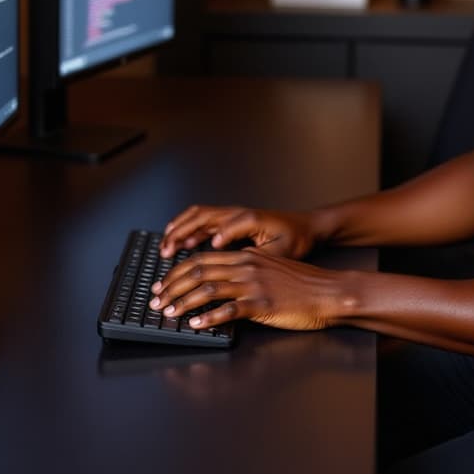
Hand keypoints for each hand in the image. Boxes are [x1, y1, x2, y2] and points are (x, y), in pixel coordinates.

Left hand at [149, 248, 353, 331]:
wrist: (328, 292)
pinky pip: (229, 310)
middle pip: (198, 271)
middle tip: (156, 300)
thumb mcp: (272, 268)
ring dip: (183, 302)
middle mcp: (247, 266)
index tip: (163, 284)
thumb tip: (224, 280)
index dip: (178, 272)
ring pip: (208, 289)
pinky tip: (196, 325)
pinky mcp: (262, 304)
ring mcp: (253, 285)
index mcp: (247, 257)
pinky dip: (209, 318)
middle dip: (172, 287)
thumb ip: (248, 270)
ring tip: (168, 313)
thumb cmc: (303, 284)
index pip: (202, 259)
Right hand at [159, 205, 315, 258]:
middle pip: (202, 217)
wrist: (307, 226)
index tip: (192, 251)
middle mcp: (238, 213)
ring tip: (165, 245)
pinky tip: (179, 242)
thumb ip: (260, 255)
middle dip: (181, 232)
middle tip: (165, 250)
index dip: (205, 238)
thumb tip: (236, 259)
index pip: (222, 226)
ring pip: (199, 216)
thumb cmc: (297, 238)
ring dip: (180, 228)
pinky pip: (204, 220)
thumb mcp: (282, 250)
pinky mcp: (232, 219)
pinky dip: (188, 229)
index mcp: (250, 219)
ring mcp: (234, 214)